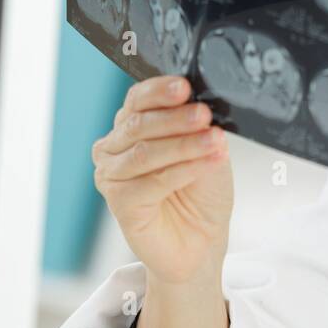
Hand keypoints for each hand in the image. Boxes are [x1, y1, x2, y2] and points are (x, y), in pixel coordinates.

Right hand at [91, 75, 233, 285]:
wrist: (202, 239)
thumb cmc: (200, 193)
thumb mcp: (206, 148)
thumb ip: (198, 127)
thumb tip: (199, 107)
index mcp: (130, 127)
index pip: (137, 100)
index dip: (159, 91)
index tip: (185, 87)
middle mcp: (114, 149)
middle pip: (139, 124)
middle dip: (176, 118)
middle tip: (204, 115)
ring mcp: (112, 176)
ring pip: (145, 153)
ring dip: (184, 145)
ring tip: (215, 141)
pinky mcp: (119, 203)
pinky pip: (152, 182)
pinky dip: (184, 170)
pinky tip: (208, 163)